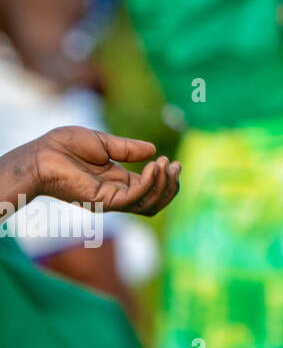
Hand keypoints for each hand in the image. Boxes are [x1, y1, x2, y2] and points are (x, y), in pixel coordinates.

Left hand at [24, 126, 180, 215]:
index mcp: (117, 182)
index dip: (165, 178)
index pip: (150, 189)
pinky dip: (150, 184)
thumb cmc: (64, 146)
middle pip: (154, 202)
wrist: (41, 154)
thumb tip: (153, 149)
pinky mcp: (104, 201)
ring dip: (164, 185)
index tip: (172, 161)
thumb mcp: (103, 142)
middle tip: (176, 165)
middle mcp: (116, 195)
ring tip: (167, 164)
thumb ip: (128, 148)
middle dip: (170, 186)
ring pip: (149, 204)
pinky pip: (135, 198)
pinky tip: (154, 166)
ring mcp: (111, 200)